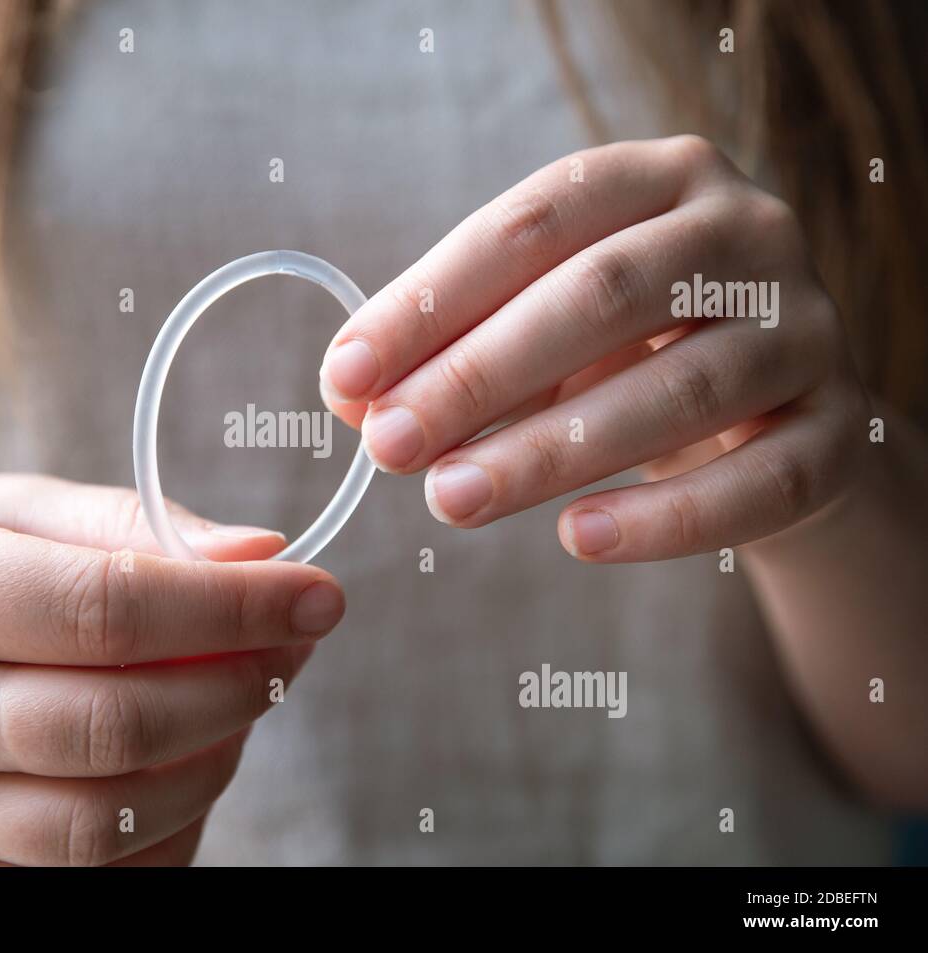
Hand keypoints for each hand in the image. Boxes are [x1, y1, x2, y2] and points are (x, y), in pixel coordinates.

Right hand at [0, 474, 343, 864]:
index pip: (101, 609)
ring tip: (243, 699)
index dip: (231, 609)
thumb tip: (262, 555)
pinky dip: (170, 824)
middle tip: (294, 647)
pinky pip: (88, 874)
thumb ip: (133, 527)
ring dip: (212, 763)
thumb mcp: (8, 505)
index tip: (317, 592)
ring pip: (103, 824)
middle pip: (109, 728)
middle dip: (238, 689)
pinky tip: (188, 758)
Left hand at [320, 135, 869, 560]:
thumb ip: (449, 350)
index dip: (430, 300)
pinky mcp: (840, 428)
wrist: (768, 412)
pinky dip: (664, 520)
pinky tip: (575, 539)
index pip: (531, 222)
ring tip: (451, 499)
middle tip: (388, 446)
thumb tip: (349, 399)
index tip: (345, 376)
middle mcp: (746, 233)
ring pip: (681, 390)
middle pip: (602, 294)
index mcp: (658, 179)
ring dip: (550, 451)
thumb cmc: (624, 352)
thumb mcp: (535, 329)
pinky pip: (759, 482)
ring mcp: (808, 327)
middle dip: (478, 375)